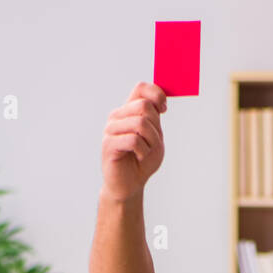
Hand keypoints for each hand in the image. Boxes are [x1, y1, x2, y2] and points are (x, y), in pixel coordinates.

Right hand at [101, 82, 166, 200]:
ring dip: (151, 141)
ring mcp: (111, 129)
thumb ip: (155, 118)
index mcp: (129, 111)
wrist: (130, 184)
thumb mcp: (155, 136)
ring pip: (140, 123)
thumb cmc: (142, 160)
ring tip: (146, 152)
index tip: (164, 110)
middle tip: (153, 143)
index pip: (141, 88)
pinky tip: (140, 157)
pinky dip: (143, 151)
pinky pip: (133, 140)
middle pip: (144, 106)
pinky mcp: (109, 144)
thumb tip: (161, 100)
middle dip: (156, 127)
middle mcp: (117, 116)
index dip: (157, 95)